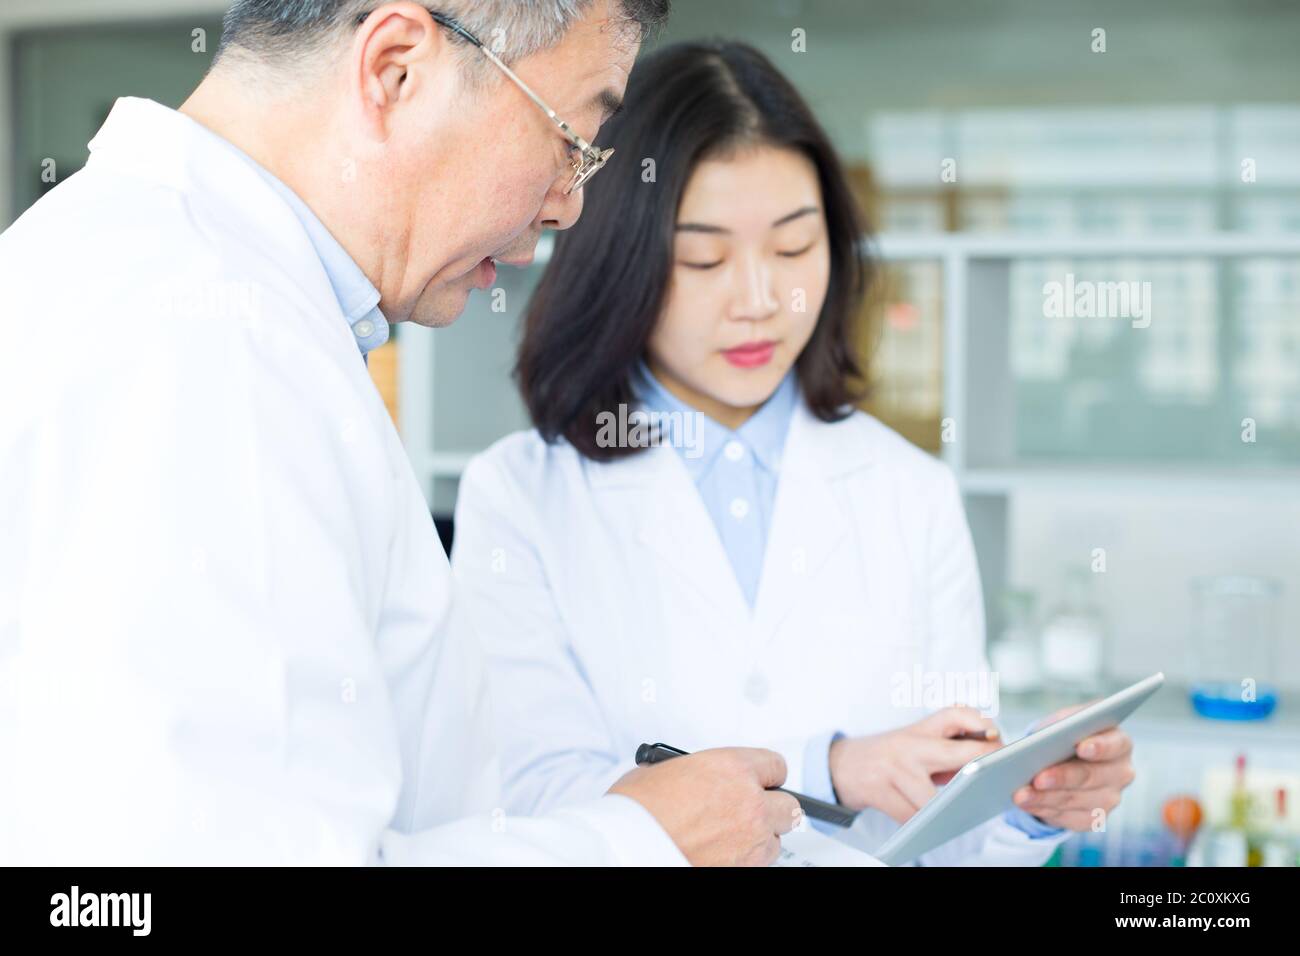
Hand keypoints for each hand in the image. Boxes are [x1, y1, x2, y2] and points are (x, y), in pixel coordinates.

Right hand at [609, 747, 800, 865]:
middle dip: (772, 807)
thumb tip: (695, 776)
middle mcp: (750, 802)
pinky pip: (761, 862)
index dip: (765, 774)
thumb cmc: (636, 810)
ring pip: (777, 838)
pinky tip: (725, 852)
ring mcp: (750, 839)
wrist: (626, 846)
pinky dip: (747, 858)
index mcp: (732, 767)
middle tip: (752, 809)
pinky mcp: (744, 868)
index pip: (775, 765)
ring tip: (733, 835)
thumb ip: (693, 770)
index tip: (761, 780)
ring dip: (761, 836)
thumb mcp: (662, 770)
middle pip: (789, 805)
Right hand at [829, 707, 1001, 822]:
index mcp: (920, 729)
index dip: (977, 721)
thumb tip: (987, 758)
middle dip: (980, 766)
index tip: (995, 734)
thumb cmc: (891, 755)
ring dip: (948, 807)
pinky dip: (924, 822)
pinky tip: (932, 822)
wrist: (842, 765)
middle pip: (952, 753)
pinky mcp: (879, 792)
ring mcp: (893, 769)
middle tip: (998, 778)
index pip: (953, 715)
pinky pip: (911, 816)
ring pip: (932, 797)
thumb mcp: (916, 739)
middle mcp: (908, 745)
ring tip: (962, 808)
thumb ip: (948, 744)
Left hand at [1011, 704, 1135, 829]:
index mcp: (1118, 742)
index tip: (1081, 747)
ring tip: (1021, 795)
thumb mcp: (1059, 724)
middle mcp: (1120, 772)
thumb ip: (1055, 726)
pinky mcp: (1094, 818)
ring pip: (1074, 799)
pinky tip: (1027, 804)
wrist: (1064, 763)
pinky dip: (1043, 809)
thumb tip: (1032, 741)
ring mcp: (1110, 798)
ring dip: (1045, 798)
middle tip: (1038, 778)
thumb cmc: (1063, 737)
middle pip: (1091, 775)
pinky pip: (1067, 817)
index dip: (1099, 746)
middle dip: (1062, 778)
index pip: (1115, 744)